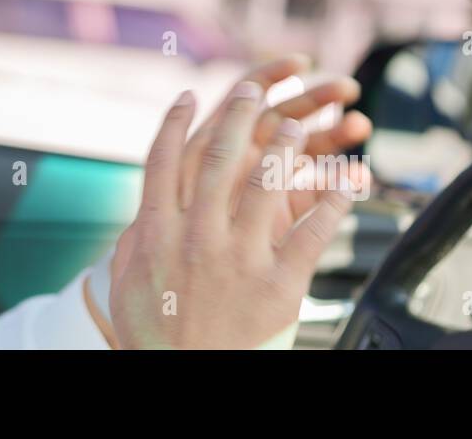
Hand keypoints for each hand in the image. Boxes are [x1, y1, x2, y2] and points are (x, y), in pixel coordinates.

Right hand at [107, 67, 366, 348]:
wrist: (186, 381)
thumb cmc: (155, 337)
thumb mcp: (127, 283)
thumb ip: (133, 242)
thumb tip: (137, 216)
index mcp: (157, 231)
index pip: (164, 160)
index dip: (174, 123)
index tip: (186, 97)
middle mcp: (196, 234)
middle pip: (218, 157)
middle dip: (236, 115)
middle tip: (251, 90)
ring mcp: (238, 256)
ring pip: (264, 182)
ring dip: (284, 146)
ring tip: (297, 123)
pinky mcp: (278, 283)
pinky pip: (311, 231)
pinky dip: (331, 199)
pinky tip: (343, 176)